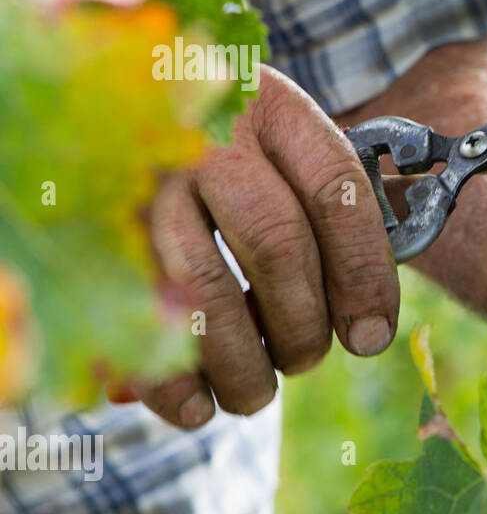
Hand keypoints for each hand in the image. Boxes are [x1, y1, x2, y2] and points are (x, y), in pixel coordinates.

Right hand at [141, 65, 399, 427]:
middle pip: (277, 243)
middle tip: (306, 359)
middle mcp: (205, 137)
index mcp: (272, 109)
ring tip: (256, 392)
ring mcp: (140, 183)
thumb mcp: (287, 153)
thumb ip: (336, 218)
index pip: (337, 190)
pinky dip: (170, 380)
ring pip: (205, 287)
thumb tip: (367, 329)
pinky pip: (133, 318)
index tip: (371, 336)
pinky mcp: (89, 233)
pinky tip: (199, 406)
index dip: (364, 273)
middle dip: (302, 325)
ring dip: (242, 363)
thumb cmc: (231, 154)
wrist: (113, 107)